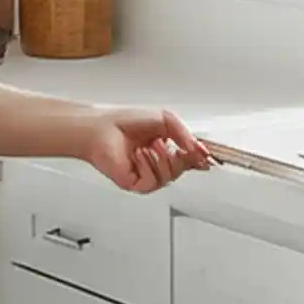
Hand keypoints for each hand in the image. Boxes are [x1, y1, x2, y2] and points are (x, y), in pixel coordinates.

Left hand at [83, 108, 212, 192]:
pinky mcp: (135, 184)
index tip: (204, 154)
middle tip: (168, 145)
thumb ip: (184, 133)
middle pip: (182, 170)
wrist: (99, 128)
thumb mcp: (164, 119)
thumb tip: (197, 149)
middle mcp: (157, 163)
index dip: (198, 158)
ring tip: (149, 146)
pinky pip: (153, 182)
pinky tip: (140, 155)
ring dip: (161, 159)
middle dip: (179, 157)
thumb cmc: (123, 121)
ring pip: (169, 177)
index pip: (189, 159)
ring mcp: (147, 175)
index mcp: (166, 148)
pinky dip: (149, 166)